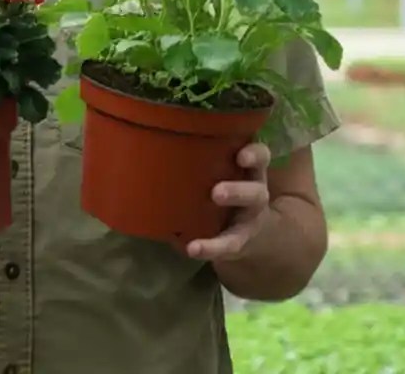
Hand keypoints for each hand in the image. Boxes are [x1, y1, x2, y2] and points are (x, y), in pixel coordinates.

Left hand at [185, 143, 272, 261]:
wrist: (248, 230)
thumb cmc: (223, 190)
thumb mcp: (218, 173)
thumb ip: (194, 162)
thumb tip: (144, 155)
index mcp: (249, 171)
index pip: (260, 157)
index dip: (254, 155)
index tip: (241, 155)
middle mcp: (255, 192)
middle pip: (255, 190)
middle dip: (238, 191)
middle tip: (217, 193)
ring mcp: (249, 218)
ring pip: (244, 220)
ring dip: (228, 216)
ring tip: (210, 213)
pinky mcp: (239, 241)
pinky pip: (228, 245)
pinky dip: (210, 248)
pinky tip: (192, 249)